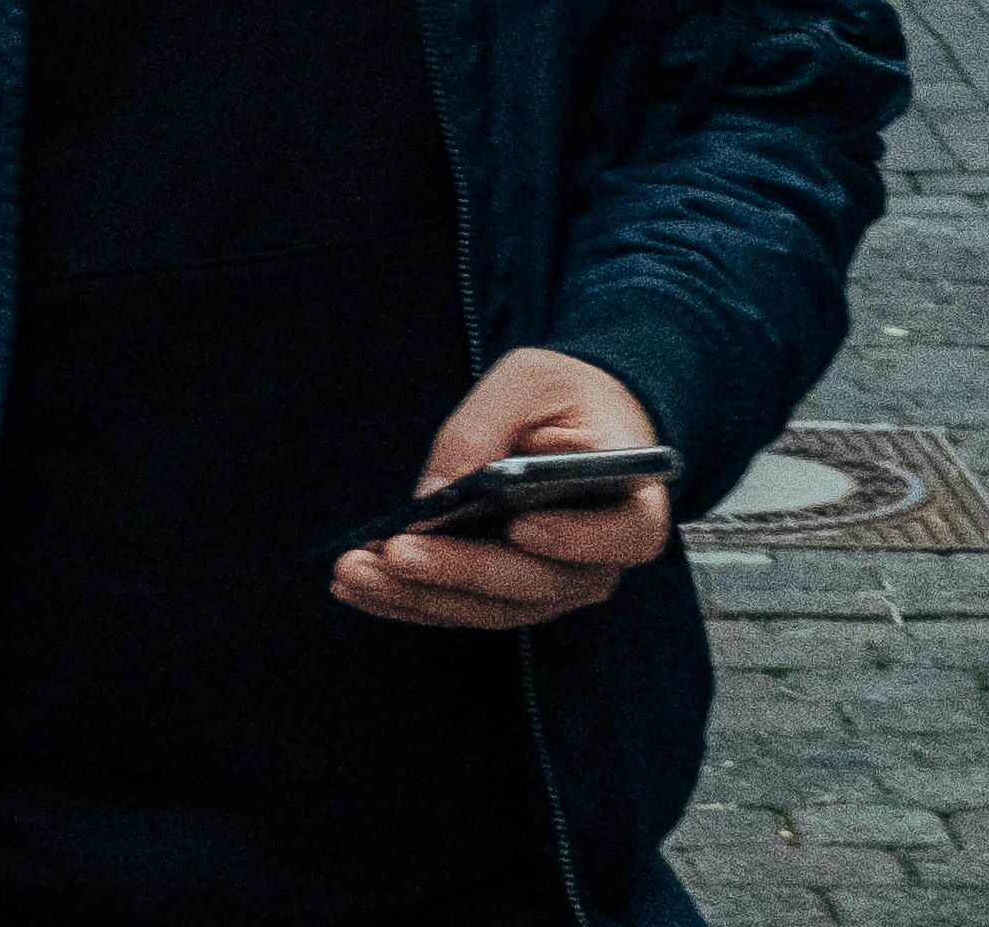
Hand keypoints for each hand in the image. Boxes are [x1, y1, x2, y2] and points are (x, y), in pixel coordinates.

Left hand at [332, 347, 674, 632]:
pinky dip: (409, 600)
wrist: (575, 421)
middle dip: (458, 571)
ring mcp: (557, 585)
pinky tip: (362, 584)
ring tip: (355, 572)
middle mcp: (601, 558)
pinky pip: (463, 607)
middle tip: (395, 553)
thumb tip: (432, 497)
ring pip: (490, 606)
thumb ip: (484, 430)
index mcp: (632, 499)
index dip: (575, 539)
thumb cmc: (563, 396)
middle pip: (536, 582)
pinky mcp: (513, 595)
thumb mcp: (527, 382)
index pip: (622, 533)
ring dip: (417, 595)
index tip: (523, 528)